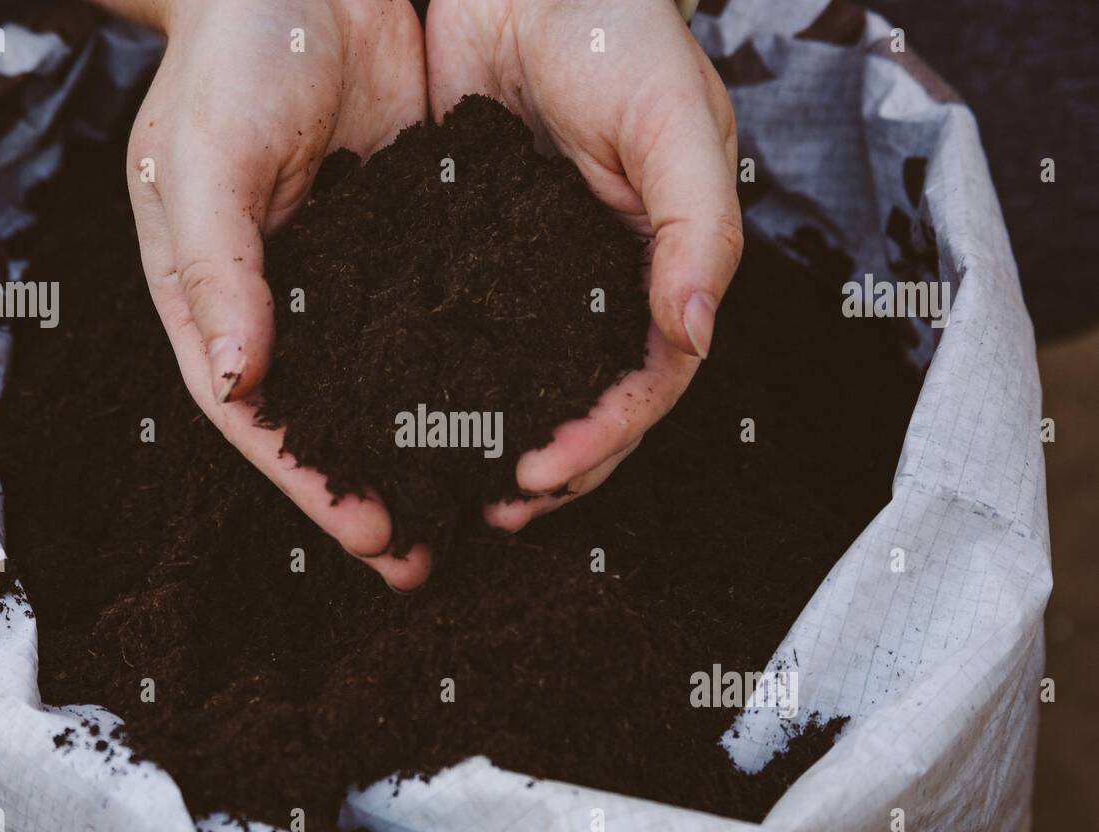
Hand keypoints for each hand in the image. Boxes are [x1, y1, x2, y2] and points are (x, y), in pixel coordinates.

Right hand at [116, 0, 431, 587]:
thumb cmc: (231, 56)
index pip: (257, 418)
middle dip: (372, 494)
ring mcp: (349, 279)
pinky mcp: (406, 242)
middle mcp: (283, 306)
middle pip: (326, 422)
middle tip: (424, 565)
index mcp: (214, 300)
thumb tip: (237, 378)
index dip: (311, 482)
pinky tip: (507, 414)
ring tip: (474, 516)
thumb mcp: (205, 156)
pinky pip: (435, 322)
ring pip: (386, 387)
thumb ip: (218, 265)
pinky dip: (463, 374)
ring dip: (424, 454)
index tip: (371, 536)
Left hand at [425, 0, 742, 530]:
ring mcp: (535, 274)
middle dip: (553, 462)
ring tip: (453, 488)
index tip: (546, 473)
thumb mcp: (674, 121)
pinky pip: (462, 327)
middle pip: (587, 400)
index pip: (649, 379)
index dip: (606, 435)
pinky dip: (444, 376)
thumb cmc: (619, 30)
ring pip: (523, 381)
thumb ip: (696, 228)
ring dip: (496, 438)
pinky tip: (407, 411)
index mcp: (664, 267)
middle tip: (498, 510)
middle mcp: (601, 285)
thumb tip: (697, 336)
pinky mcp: (472, 250)